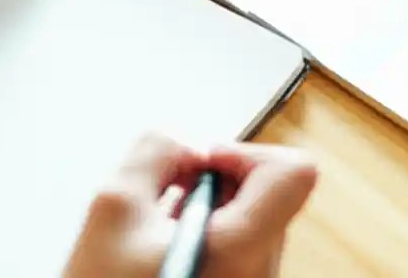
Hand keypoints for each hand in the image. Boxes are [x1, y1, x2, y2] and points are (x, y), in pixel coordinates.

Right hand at [64, 133, 317, 277]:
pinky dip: (203, 239)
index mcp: (242, 248)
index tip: (201, 165)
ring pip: (250, 220)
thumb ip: (156, 152)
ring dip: (204, 212)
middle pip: (266, 192)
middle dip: (213, 183)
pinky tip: (164, 258)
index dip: (243, 153)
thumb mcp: (113, 206)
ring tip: (158, 239)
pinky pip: (238, 249)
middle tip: (165, 201)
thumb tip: (186, 143)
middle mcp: (260, 272)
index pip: (294, 171)